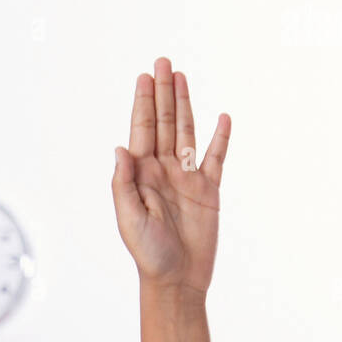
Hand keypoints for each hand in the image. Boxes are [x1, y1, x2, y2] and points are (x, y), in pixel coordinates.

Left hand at [111, 56, 230, 297]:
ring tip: (182, 77)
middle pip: (163, 123)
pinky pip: (215, 158)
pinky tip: (221, 118)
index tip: (146, 75)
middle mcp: (162, 172)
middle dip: (163, 93)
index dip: (143, 102)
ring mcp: (186, 179)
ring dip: (184, 106)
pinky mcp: (208, 191)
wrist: (177, 279)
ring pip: (185, 133)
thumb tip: (120, 147)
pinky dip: (220, 138)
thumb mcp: (128, 218)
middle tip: (164, 62)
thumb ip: (123, 183)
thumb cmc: (148, 254)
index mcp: (141, 175)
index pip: (141, 130)